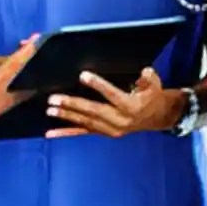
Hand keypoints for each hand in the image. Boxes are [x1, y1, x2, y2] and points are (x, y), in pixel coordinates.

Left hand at [44, 68, 184, 138]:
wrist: (156, 118)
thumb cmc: (152, 96)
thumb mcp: (155, 85)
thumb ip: (149, 79)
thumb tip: (144, 72)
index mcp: (131, 106)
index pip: (112, 95)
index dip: (98, 85)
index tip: (82, 76)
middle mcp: (119, 120)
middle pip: (93, 111)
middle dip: (72, 104)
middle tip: (54, 99)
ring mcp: (110, 129)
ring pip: (85, 123)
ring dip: (66, 117)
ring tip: (50, 111)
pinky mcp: (103, 132)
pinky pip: (83, 133)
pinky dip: (66, 133)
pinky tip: (50, 133)